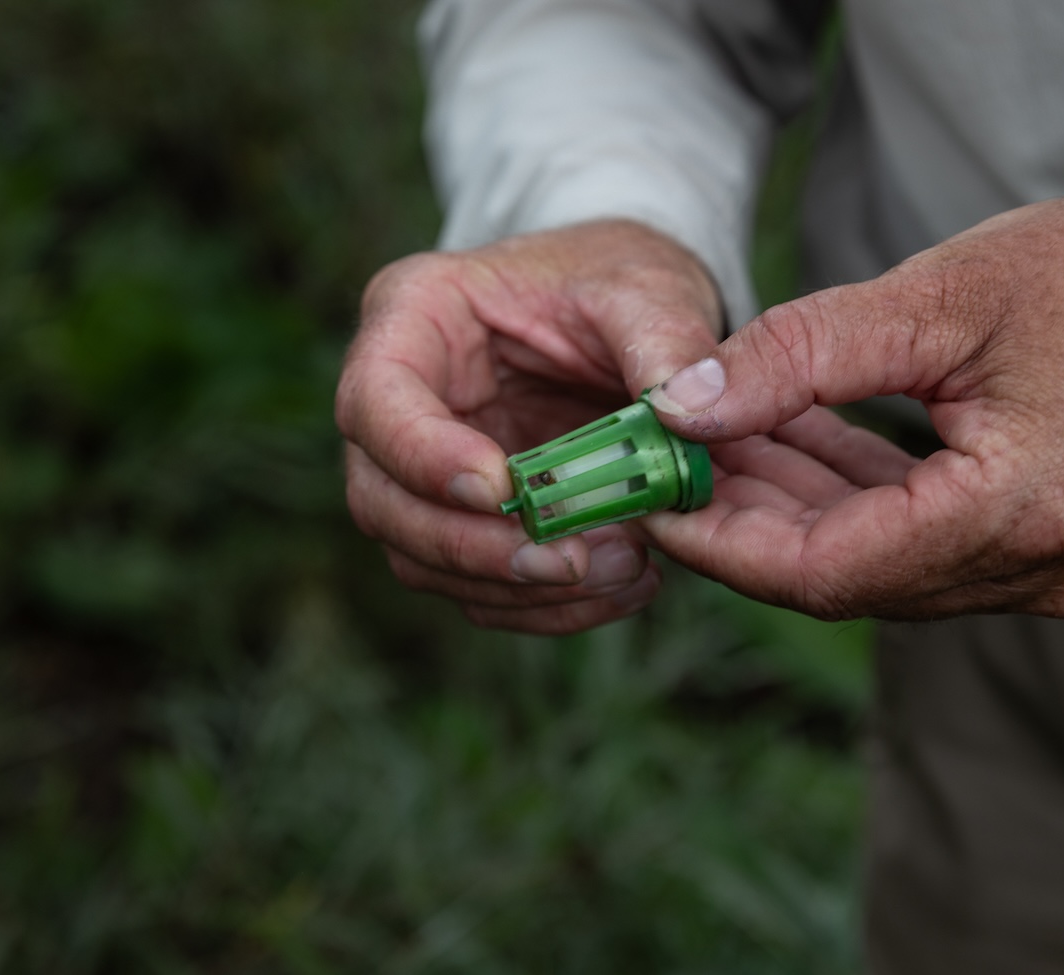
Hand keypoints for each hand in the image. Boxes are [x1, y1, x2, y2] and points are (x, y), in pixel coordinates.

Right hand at [336, 219, 722, 632]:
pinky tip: (619, 588)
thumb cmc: (616, 280)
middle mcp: (396, 403)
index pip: (375, 398)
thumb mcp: (646, 287)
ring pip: (420, 558)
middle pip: (381, 498)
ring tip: (621, 571)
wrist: (627, 317)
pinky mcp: (464, 523)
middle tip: (567, 560)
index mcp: (412, 316)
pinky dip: (543, 606)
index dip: (421, 455)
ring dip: (512, 587)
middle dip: (468, 546)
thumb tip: (688, 409)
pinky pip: (477, 588)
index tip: (499, 491)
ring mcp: (421, 472)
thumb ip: (664, 339)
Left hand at [643, 179, 1063, 620]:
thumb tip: (681, 407)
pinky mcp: (1050, 556)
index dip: (725, 545)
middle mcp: (1046, 568)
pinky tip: (790, 450)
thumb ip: (795, 357)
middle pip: (846, 577)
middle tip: (671, 469)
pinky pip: (919, 548)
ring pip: (877, 566)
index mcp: (1024, 509)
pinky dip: (850, 504)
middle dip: (747, 524)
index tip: (654, 505)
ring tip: (717, 446)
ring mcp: (1055, 574)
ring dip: (792, 510)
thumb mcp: (931, 297)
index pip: (827, 570)